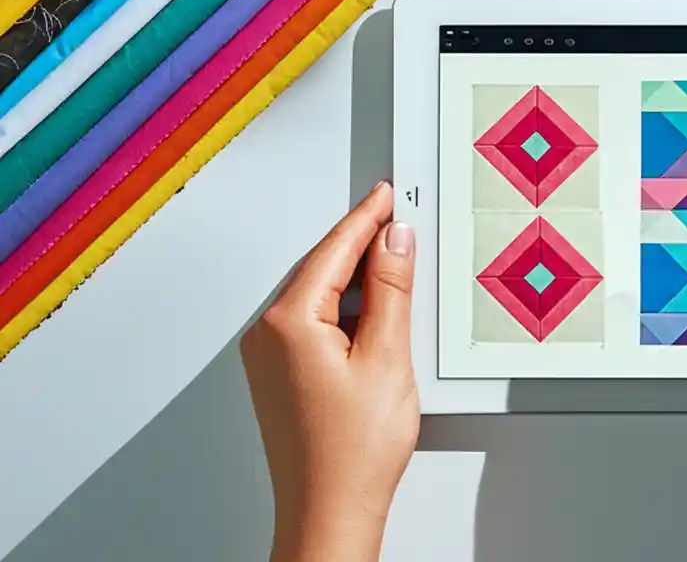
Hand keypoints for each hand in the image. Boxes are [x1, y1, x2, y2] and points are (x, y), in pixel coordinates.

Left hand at [241, 182, 418, 561]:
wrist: (329, 513)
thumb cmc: (352, 454)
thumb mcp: (388, 358)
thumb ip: (392, 291)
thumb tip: (394, 242)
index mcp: (288, 323)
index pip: (333, 250)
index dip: (367, 217)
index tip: (387, 194)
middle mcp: (267, 335)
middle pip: (320, 268)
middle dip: (361, 243)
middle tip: (398, 219)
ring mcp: (268, 357)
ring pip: (317, 295)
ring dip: (355, 278)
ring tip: (396, 266)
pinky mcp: (279, 375)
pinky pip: (311, 321)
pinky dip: (344, 308)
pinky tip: (373, 312)